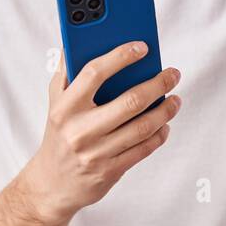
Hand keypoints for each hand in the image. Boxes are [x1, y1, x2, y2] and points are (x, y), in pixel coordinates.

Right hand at [20, 41, 182, 223]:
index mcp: (65, 107)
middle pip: (130, 101)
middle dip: (158, 84)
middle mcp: (80, 129)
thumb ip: (67, 73)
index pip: (94, 73)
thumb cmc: (58, 135)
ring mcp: (97, 153)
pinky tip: (165, 124)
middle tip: (173, 74)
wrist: (50, 184)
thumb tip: (78, 41)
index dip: (120, 56)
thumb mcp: (55, 103)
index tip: (142, 47)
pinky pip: (144, 149)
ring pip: (143, 127)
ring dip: (166, 110)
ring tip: (175, 99)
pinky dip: (160, 134)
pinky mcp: (111, 171)